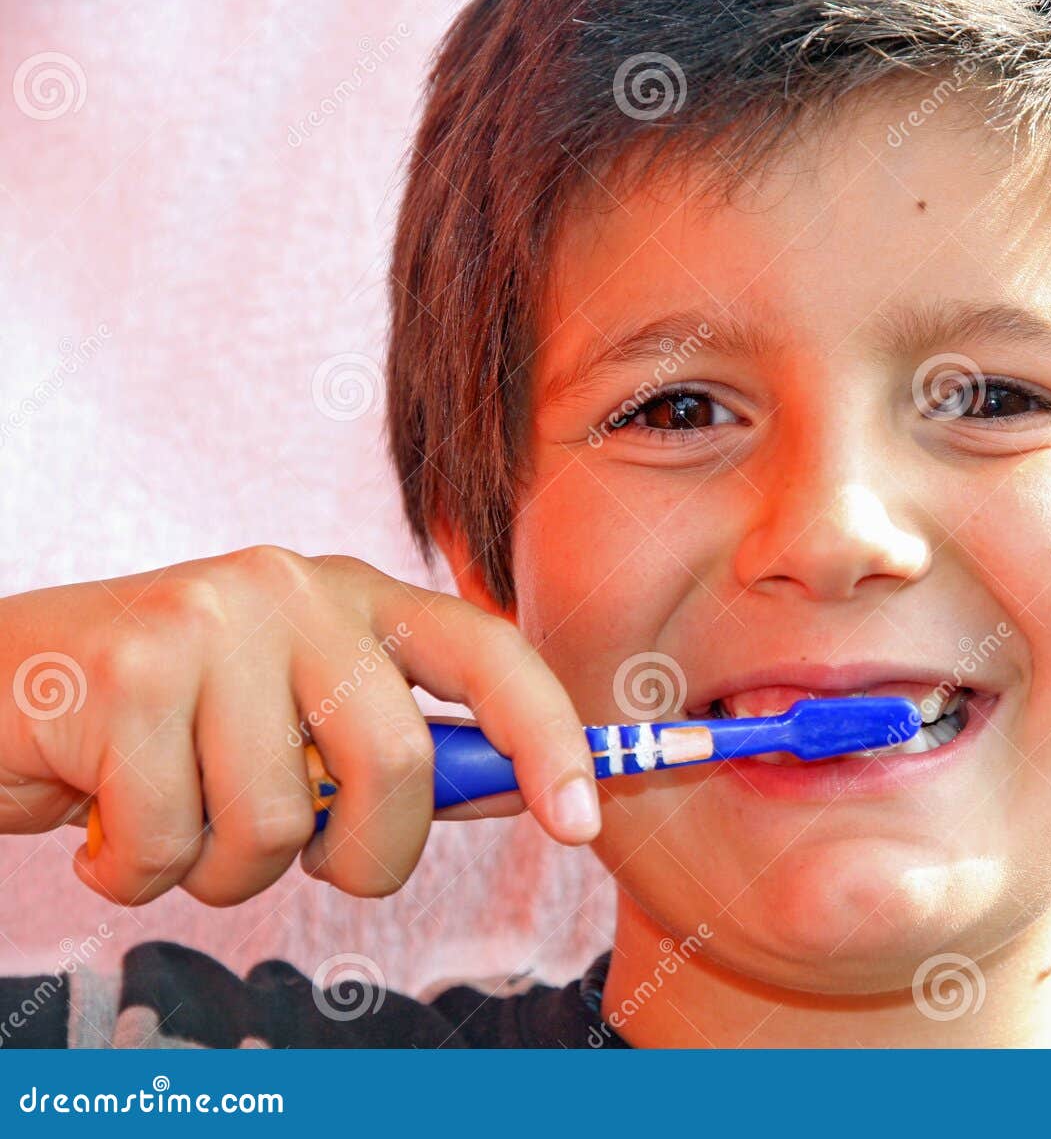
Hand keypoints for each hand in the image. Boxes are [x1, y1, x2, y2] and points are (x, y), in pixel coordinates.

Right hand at [0, 546, 599, 905]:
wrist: (3, 691)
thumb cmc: (170, 720)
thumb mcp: (298, 720)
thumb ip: (401, 751)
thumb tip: (518, 790)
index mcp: (357, 597)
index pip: (488, 652)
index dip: (547, 737)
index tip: (583, 820)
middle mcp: (294, 590)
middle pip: (394, 763)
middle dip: (361, 857)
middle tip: (302, 857)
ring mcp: (208, 621)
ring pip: (279, 822)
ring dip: (225, 869)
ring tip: (175, 814)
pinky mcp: (124, 673)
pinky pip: (171, 844)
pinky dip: (136, 870)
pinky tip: (105, 814)